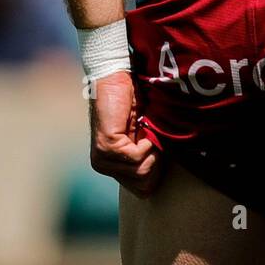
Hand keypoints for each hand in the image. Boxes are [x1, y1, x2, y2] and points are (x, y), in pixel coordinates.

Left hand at [88, 69, 161, 196]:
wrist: (118, 76)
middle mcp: (104, 165)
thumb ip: (150, 154)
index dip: (157, 168)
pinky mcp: (107, 146)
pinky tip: (142, 125)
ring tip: (146, 128)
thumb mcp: (147, 133)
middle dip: (156, 159)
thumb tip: (161, 177)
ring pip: (142, 171)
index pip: (143, 189)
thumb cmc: (138, 100)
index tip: (156, 144)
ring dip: (152, 148)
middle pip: (145, 184)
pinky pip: (137, 157)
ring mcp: (103, 158)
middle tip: (150, 135)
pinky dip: (148, 140)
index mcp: (113, 165)